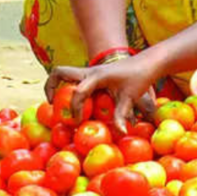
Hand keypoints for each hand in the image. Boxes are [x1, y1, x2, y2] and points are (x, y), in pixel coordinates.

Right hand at [45, 54, 160, 134]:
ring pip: (63, 73)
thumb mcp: (131, 97)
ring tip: (58, 105)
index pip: (78, 92)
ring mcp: (89, 71)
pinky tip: (75, 104)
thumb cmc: (139, 78)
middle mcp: (89, 71)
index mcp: (97, 76)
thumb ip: (122, 115)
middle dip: (50, 87)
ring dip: (56, 86)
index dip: (76, 110)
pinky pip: (72, 79)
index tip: (78, 122)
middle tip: (52, 105)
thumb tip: (120, 133)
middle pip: (59, 72)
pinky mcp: (92, 74)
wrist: (146, 62)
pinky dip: (67, 88)